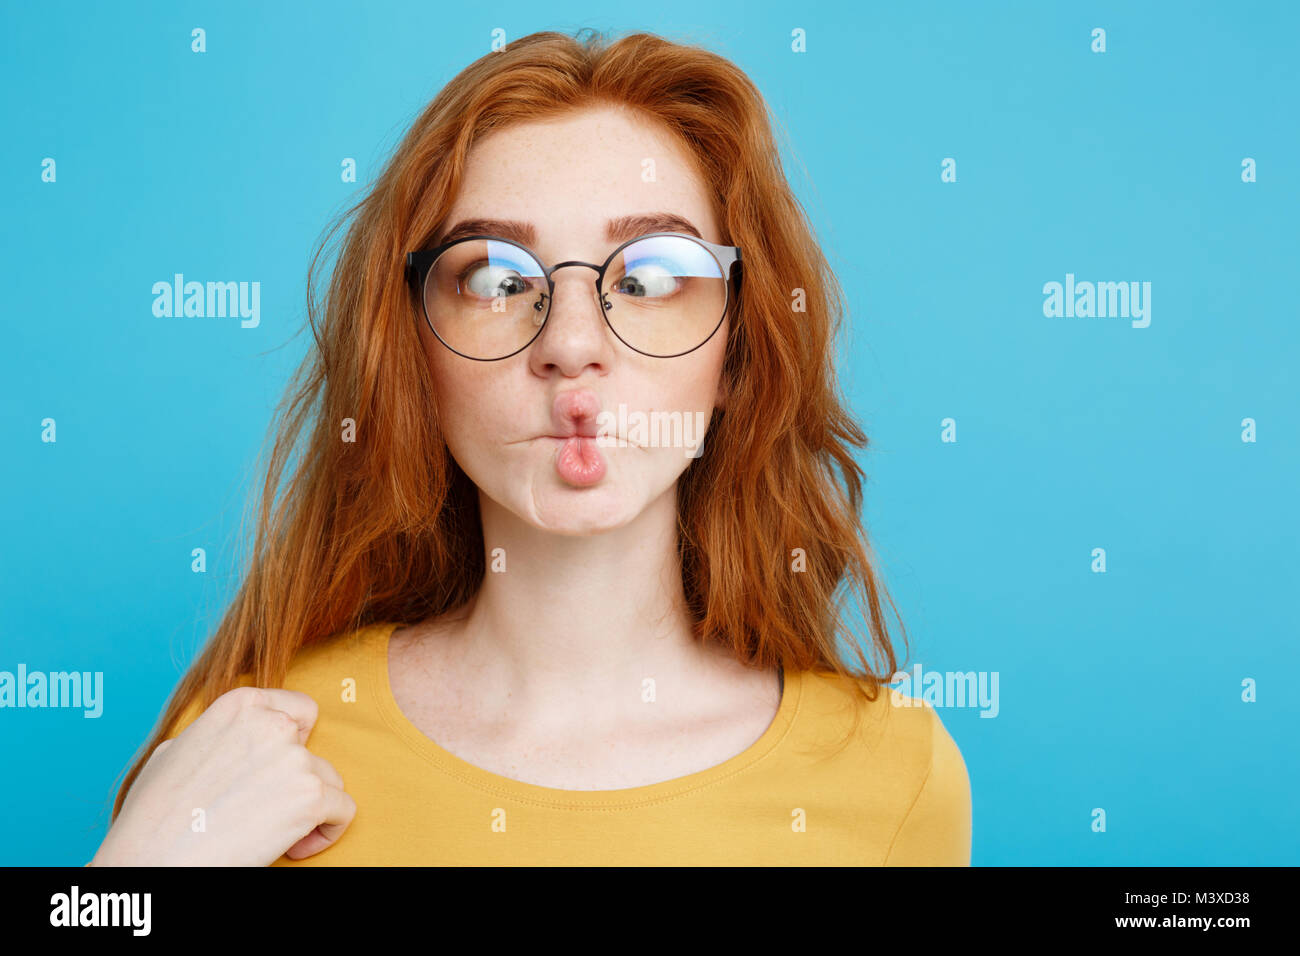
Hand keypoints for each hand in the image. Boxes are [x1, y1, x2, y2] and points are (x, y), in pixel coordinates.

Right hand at [90, 687, 355, 865]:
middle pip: (312, 750)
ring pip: (328, 781)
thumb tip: (229, 740)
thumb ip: (217, 736)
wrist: (151, 862)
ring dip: (307, 808)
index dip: (293, 743)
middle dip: (295, 781)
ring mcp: (295, 759)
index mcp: (240, 706)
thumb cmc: (152, 817)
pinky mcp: (311, 796)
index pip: (298, 709)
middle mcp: (272, 724)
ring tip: (272, 834)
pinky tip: (294, 848)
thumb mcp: (174, 752)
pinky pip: (344, 810)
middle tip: (264, 811)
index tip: (274, 771)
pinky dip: (327, 832)